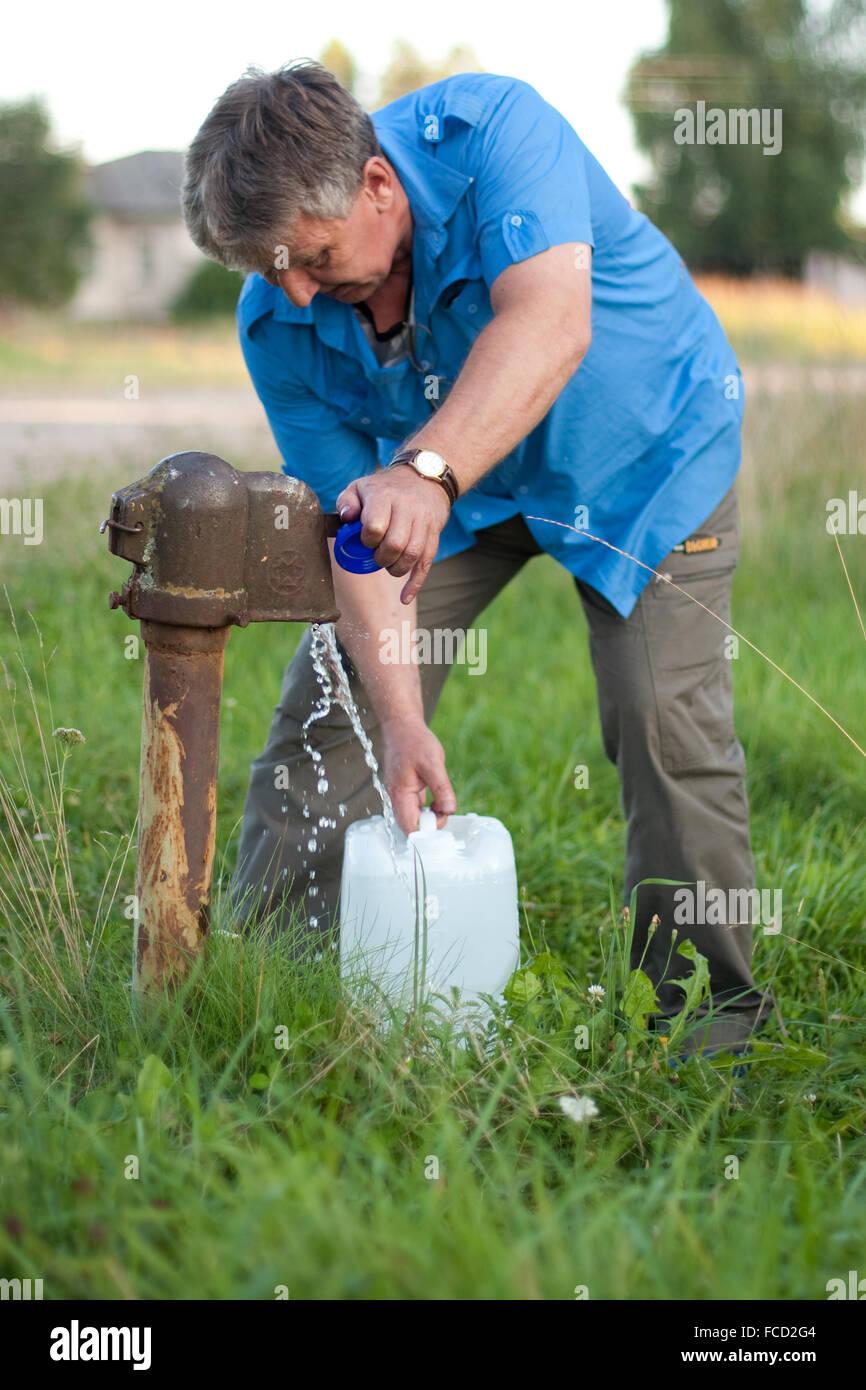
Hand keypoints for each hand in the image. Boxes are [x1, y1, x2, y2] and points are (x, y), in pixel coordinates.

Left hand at [336, 465, 450, 604]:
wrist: (424, 479)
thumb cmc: (385, 488)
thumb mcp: (359, 487)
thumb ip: (346, 502)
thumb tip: (347, 519)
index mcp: (384, 496)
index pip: (375, 526)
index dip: (367, 540)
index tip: (366, 540)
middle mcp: (407, 507)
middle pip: (395, 544)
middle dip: (381, 558)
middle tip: (376, 556)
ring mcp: (423, 521)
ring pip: (412, 555)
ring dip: (396, 569)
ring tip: (388, 565)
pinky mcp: (434, 533)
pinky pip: (427, 562)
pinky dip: (415, 583)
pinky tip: (405, 597)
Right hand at [380, 715, 456, 835]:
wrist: (402, 726)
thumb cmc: (415, 741)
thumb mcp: (434, 764)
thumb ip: (442, 789)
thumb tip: (450, 810)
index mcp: (400, 793)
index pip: (409, 826)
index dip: (426, 831)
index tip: (442, 820)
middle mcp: (396, 796)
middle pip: (410, 824)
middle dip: (430, 823)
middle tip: (446, 809)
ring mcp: (400, 793)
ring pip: (413, 816)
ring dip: (429, 816)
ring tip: (443, 803)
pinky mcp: (405, 789)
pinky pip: (415, 806)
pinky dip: (427, 807)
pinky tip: (437, 798)